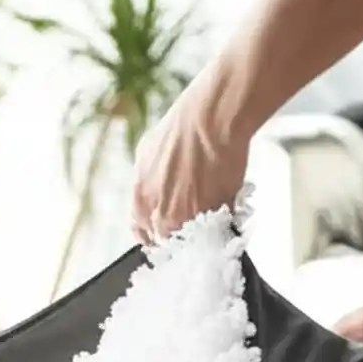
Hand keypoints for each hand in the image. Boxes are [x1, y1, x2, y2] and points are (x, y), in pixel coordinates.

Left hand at [131, 85, 249, 243]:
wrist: (209, 122)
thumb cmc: (180, 129)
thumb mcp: (146, 153)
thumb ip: (146, 181)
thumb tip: (153, 191)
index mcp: (140, 200)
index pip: (142, 233)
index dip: (154, 233)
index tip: (163, 232)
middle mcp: (159, 214)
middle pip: (166, 239)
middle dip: (177, 233)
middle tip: (190, 221)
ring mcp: (187, 218)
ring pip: (191, 238)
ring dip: (199, 230)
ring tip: (209, 212)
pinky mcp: (213, 215)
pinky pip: (215, 229)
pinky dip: (219, 222)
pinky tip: (222, 206)